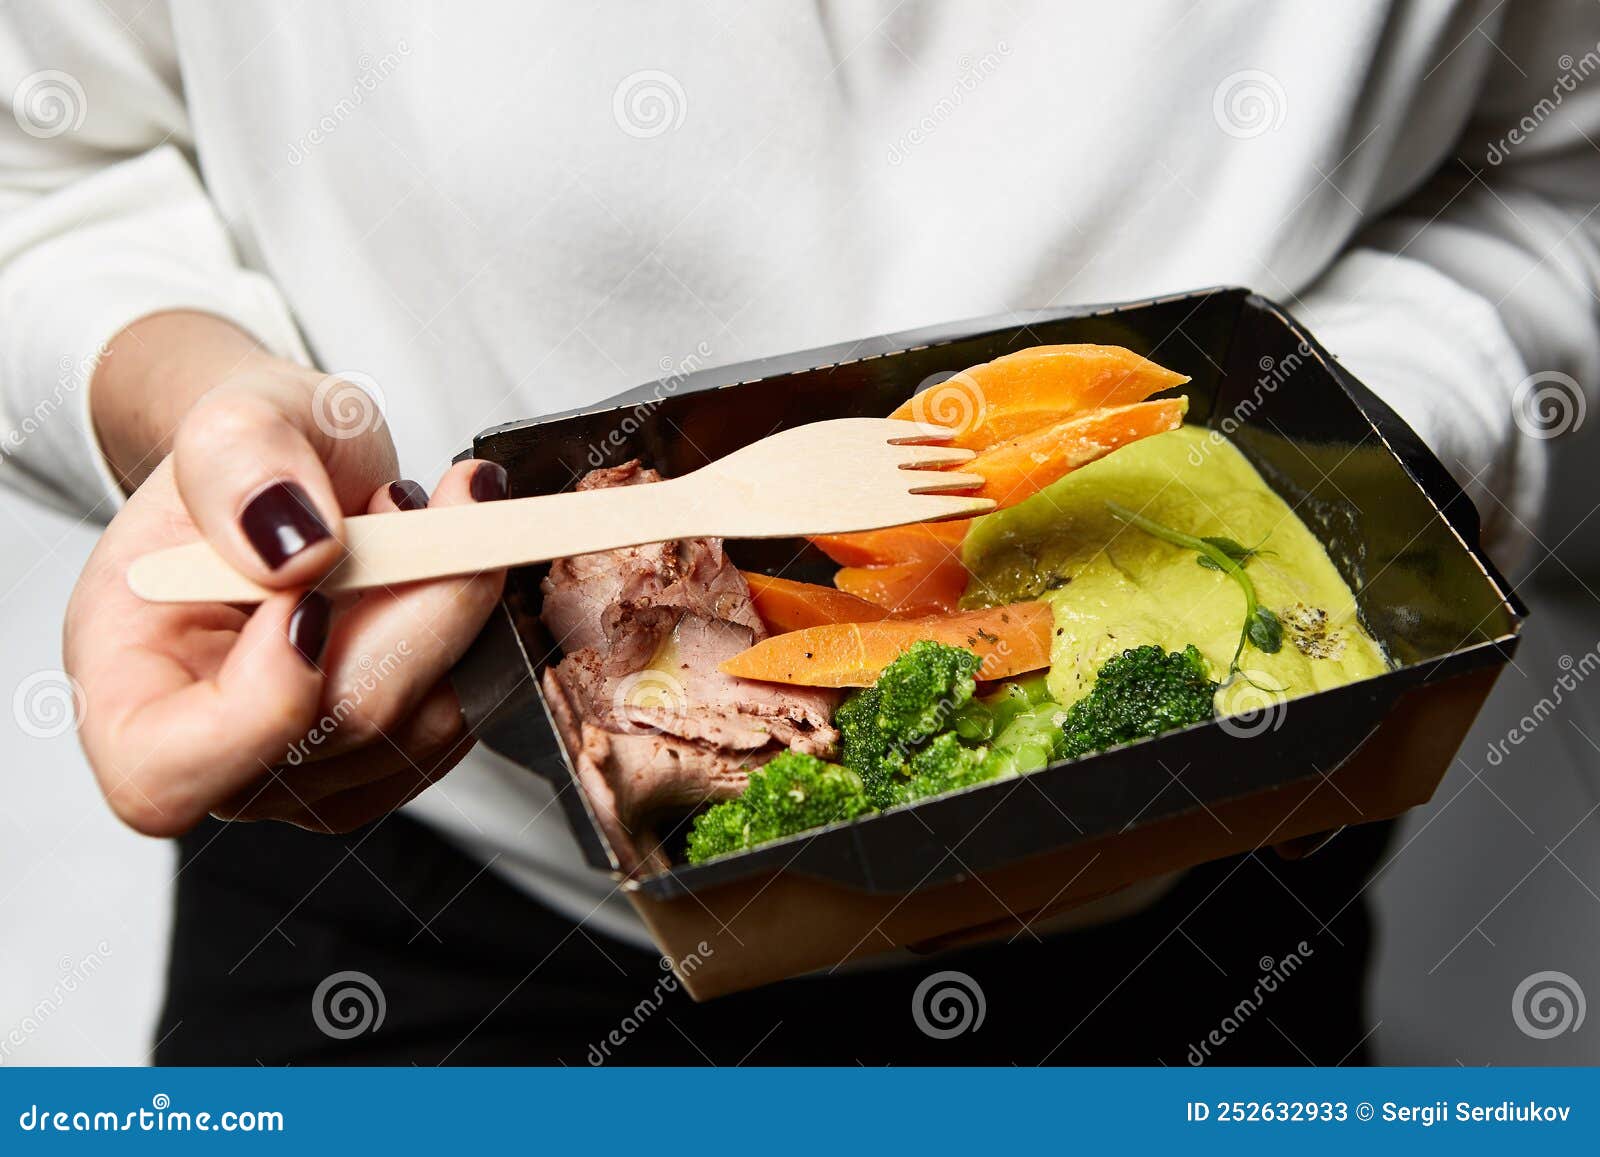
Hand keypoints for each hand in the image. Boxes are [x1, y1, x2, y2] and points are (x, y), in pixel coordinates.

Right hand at [67, 312, 506, 834]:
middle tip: (452, 501)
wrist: (295, 478)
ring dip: (457, 607)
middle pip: (337, 732)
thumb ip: (239, 468)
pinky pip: (461, 720)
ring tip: (431, 518)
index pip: (167, 773)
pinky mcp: (385, 759)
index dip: (267, 698)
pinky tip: (448, 567)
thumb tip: (295, 554)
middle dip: (417, 606)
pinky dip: (478, 632)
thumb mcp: (229, 420)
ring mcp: (305, 773)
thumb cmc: (247, 462)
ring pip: (419, 728)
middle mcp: (212, 753)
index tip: (315, 589)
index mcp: (124, 690)